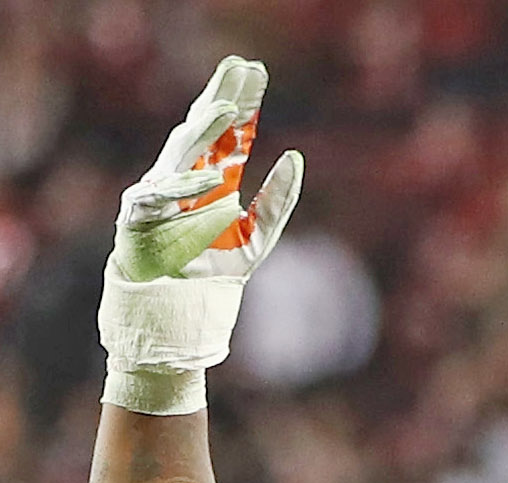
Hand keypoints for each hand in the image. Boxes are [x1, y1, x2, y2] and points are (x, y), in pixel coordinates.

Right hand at [98, 57, 302, 413]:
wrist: (174, 316)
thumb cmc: (209, 278)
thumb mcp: (256, 241)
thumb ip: (275, 202)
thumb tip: (295, 158)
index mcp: (211, 183)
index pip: (230, 136)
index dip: (243, 105)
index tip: (256, 72)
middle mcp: (184, 183)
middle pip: (205, 133)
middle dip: (221, 99)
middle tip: (239, 68)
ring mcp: (158, 197)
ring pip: (180, 154)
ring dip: (203, 131)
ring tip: (227, 109)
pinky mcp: (137, 221)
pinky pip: (158, 198)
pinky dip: (181, 190)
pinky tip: (206, 179)